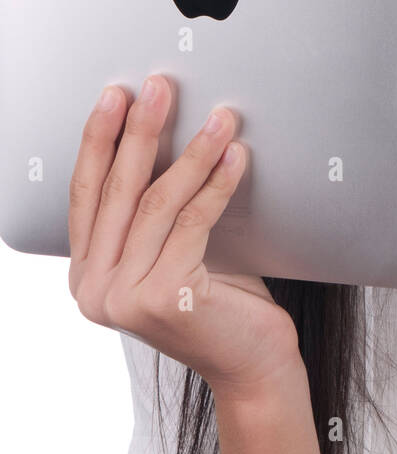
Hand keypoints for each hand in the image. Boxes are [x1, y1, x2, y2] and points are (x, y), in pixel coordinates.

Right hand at [68, 73, 301, 396]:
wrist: (253, 365)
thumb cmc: (220, 302)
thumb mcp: (175, 251)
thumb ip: (155, 211)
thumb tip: (166, 131)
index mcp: (87, 275)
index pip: (86, 194)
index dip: (99, 141)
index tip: (114, 96)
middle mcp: (95, 289)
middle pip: (117, 191)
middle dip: (139, 131)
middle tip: (160, 87)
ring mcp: (125, 297)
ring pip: (157, 203)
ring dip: (191, 152)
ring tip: (220, 118)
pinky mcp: (164, 297)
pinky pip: (194, 222)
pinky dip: (217, 183)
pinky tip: (236, 156)